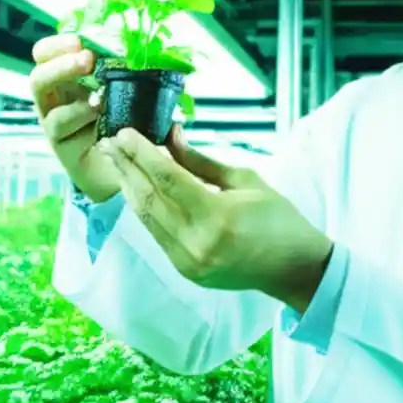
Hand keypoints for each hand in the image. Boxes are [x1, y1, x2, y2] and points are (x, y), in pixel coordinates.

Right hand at [30, 33, 119, 201]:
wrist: (129, 170)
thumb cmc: (127, 125)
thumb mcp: (127, 93)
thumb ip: (126, 72)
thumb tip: (139, 46)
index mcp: (68, 81)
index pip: (46, 55)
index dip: (56, 45)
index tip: (79, 40)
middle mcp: (56, 100)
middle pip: (39, 75)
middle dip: (60, 63)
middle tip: (86, 58)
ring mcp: (55, 123)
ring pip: (42, 96)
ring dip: (64, 80)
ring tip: (92, 80)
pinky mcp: (62, 145)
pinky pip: (59, 125)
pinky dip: (77, 113)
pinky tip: (97, 110)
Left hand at [106, 126, 332, 311]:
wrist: (293, 269)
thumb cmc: (278, 219)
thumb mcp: (245, 180)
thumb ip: (201, 162)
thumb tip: (170, 136)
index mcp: (216, 215)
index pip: (167, 177)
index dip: (142, 153)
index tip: (124, 132)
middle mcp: (195, 241)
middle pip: (149, 197)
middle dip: (126, 166)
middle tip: (109, 142)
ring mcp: (186, 261)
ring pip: (146, 217)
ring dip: (128, 187)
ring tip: (115, 162)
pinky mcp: (184, 270)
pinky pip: (155, 233)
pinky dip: (143, 209)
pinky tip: (135, 189)